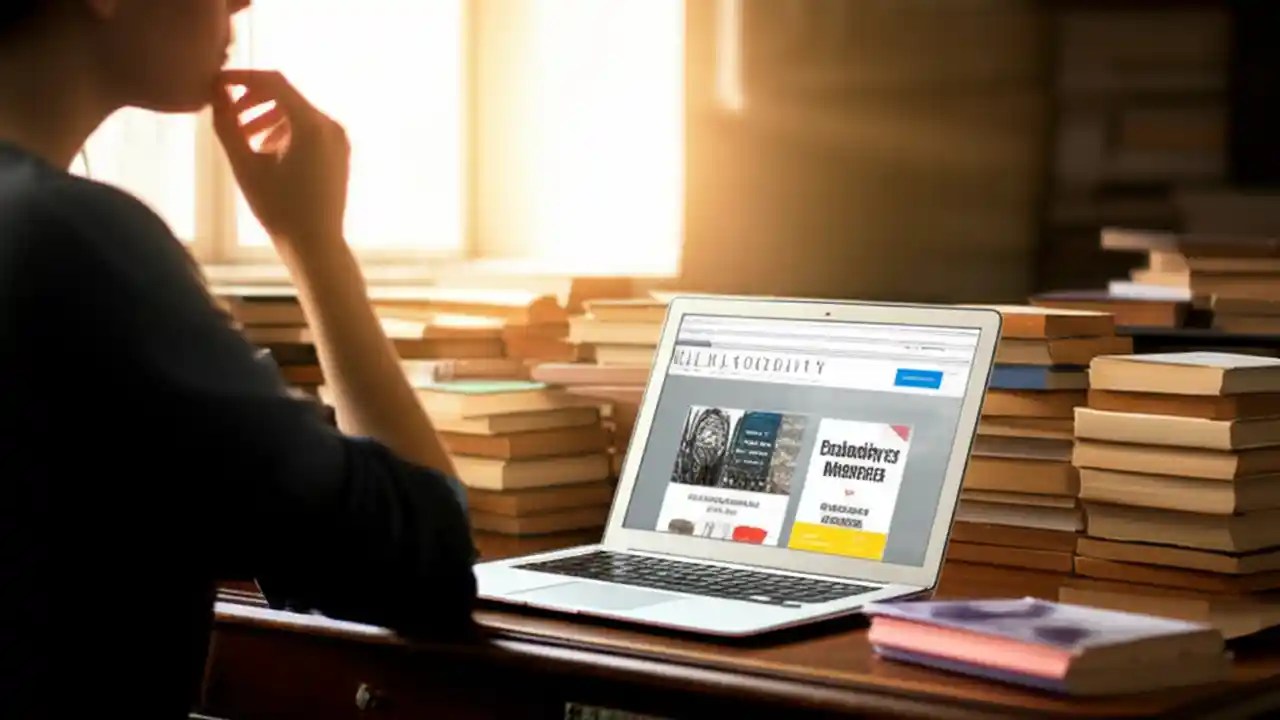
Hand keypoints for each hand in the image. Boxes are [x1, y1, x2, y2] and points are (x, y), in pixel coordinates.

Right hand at [212, 69, 349, 247]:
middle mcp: (331, 125)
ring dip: (267, 117)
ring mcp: (339, 138)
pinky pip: (309, 128)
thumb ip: (227, 124)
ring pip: (297, 112)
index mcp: (311, 125)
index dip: (242, 77)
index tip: (217, 82)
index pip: (273, 82)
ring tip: (245, 138)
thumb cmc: (278, 208)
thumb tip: (215, 92)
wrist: (316, 244)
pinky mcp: (339, 151)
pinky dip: (285, 131)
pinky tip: (266, 152)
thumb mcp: (244, 164)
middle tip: (229, 116)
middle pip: (286, 95)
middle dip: (254, 101)